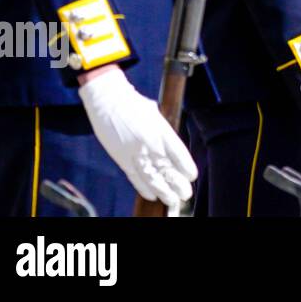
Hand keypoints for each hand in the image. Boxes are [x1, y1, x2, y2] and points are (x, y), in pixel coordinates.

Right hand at [77, 67, 197, 207]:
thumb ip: (164, 131)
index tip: (192, 177)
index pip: (179, 154)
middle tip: (186, 194)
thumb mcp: (156, 115)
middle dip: (177, 184)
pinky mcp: (121, 158)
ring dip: (163, 191)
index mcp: (162, 131)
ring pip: (152, 177)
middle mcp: (151, 143)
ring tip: (173, 201)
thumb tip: (170, 146)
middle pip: (167, 169)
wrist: (108, 100)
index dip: (186, 167)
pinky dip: (143, 187)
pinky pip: (134, 176)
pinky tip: (152, 196)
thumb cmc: (134, 104)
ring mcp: (135, 152)